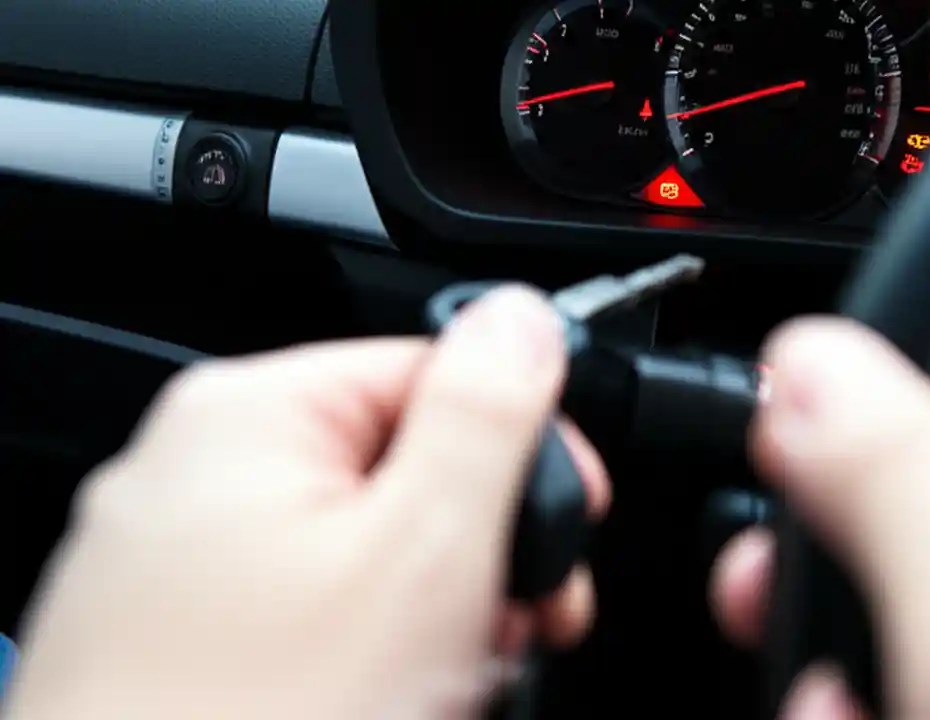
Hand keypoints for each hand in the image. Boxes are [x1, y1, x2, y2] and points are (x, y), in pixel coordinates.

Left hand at [4, 287, 609, 719]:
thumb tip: (519, 316)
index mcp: (247, 417)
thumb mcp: (424, 551)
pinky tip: (394, 697)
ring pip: (360, 547)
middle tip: (522, 617)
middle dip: (484, 544)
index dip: (523, 446)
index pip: (433, 369)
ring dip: (438, 605)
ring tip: (455, 677)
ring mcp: (175, 564)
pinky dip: (370, 646)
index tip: (569, 519)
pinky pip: (307, 608)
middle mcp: (195, 475)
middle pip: (400, 464)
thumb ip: (483, 414)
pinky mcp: (176, 640)